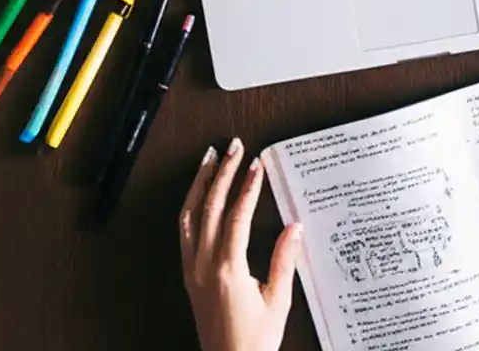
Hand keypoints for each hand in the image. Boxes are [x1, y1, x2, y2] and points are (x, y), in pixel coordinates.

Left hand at [180, 138, 300, 350]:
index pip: (237, 216)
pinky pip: (184, 233)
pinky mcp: (188, 276)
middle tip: (235, 147)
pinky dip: (190, 207)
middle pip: (210, 207)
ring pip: (190, 215)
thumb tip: (294, 228)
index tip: (257, 163)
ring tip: (210, 158)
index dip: (248, 187)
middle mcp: (204, 265)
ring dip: (200, 183)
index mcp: (228, 269)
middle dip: (223, 173)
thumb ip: (284, 261)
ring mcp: (192, 270)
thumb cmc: (254, 341)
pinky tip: (197, 195)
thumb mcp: (278, 302)